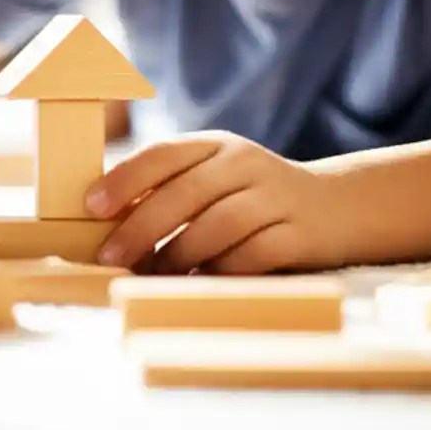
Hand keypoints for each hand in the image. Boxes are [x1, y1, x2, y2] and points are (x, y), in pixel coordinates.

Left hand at [86, 131, 345, 274]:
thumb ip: (170, 190)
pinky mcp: (298, 233)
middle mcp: (245, 164)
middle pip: (185, 192)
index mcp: (216, 146)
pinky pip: (253, 254)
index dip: (125, 179)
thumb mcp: (216, 177)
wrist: (338, 206)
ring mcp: (275, 197)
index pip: (163, 154)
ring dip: (179, 254)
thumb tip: (104, 223)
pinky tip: (200, 283)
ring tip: (152, 275)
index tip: (92, 206)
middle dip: (141, 227)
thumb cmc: (253, 197)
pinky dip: (222, 271)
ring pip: (218, 224)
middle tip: (111, 256)